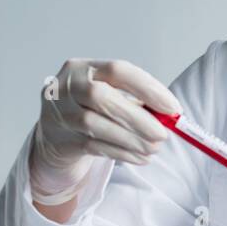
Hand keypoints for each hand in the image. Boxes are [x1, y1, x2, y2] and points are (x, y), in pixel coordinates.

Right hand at [30, 58, 181, 203]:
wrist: (54, 138)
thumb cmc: (90, 112)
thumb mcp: (109, 97)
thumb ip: (136, 102)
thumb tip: (169, 115)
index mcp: (82, 68)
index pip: (117, 70)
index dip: (148, 88)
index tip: (172, 107)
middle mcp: (65, 87)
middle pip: (101, 97)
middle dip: (138, 117)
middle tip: (162, 134)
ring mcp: (59, 114)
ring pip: (95, 125)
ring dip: (131, 139)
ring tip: (153, 148)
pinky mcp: (60, 140)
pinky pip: (94, 147)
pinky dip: (122, 153)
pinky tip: (139, 157)